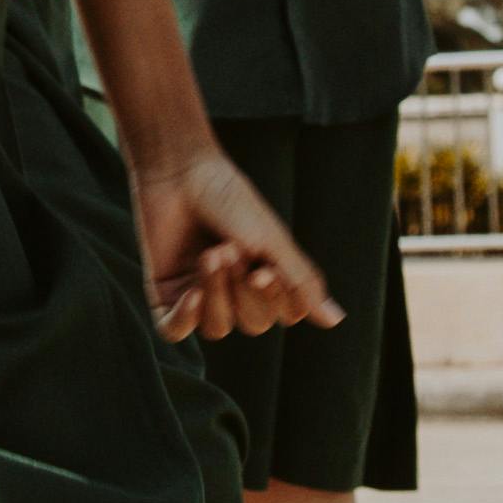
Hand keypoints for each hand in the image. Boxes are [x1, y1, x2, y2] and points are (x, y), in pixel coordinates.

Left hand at [135, 148, 340, 341]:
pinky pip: (176, 331)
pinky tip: (191, 295)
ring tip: (210, 255)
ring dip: (217, 294)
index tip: (268, 269)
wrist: (179, 171)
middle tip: (232, 249)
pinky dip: (186, 318)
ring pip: (217, 327)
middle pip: (254, 323)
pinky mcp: (167, 294)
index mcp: (267, 276)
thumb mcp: (272, 240)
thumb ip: (302, 282)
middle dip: (244, 290)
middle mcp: (236, 291)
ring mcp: (200, 294)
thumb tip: (335, 321)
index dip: (279, 300)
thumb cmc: (229, 199)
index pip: (286, 313)